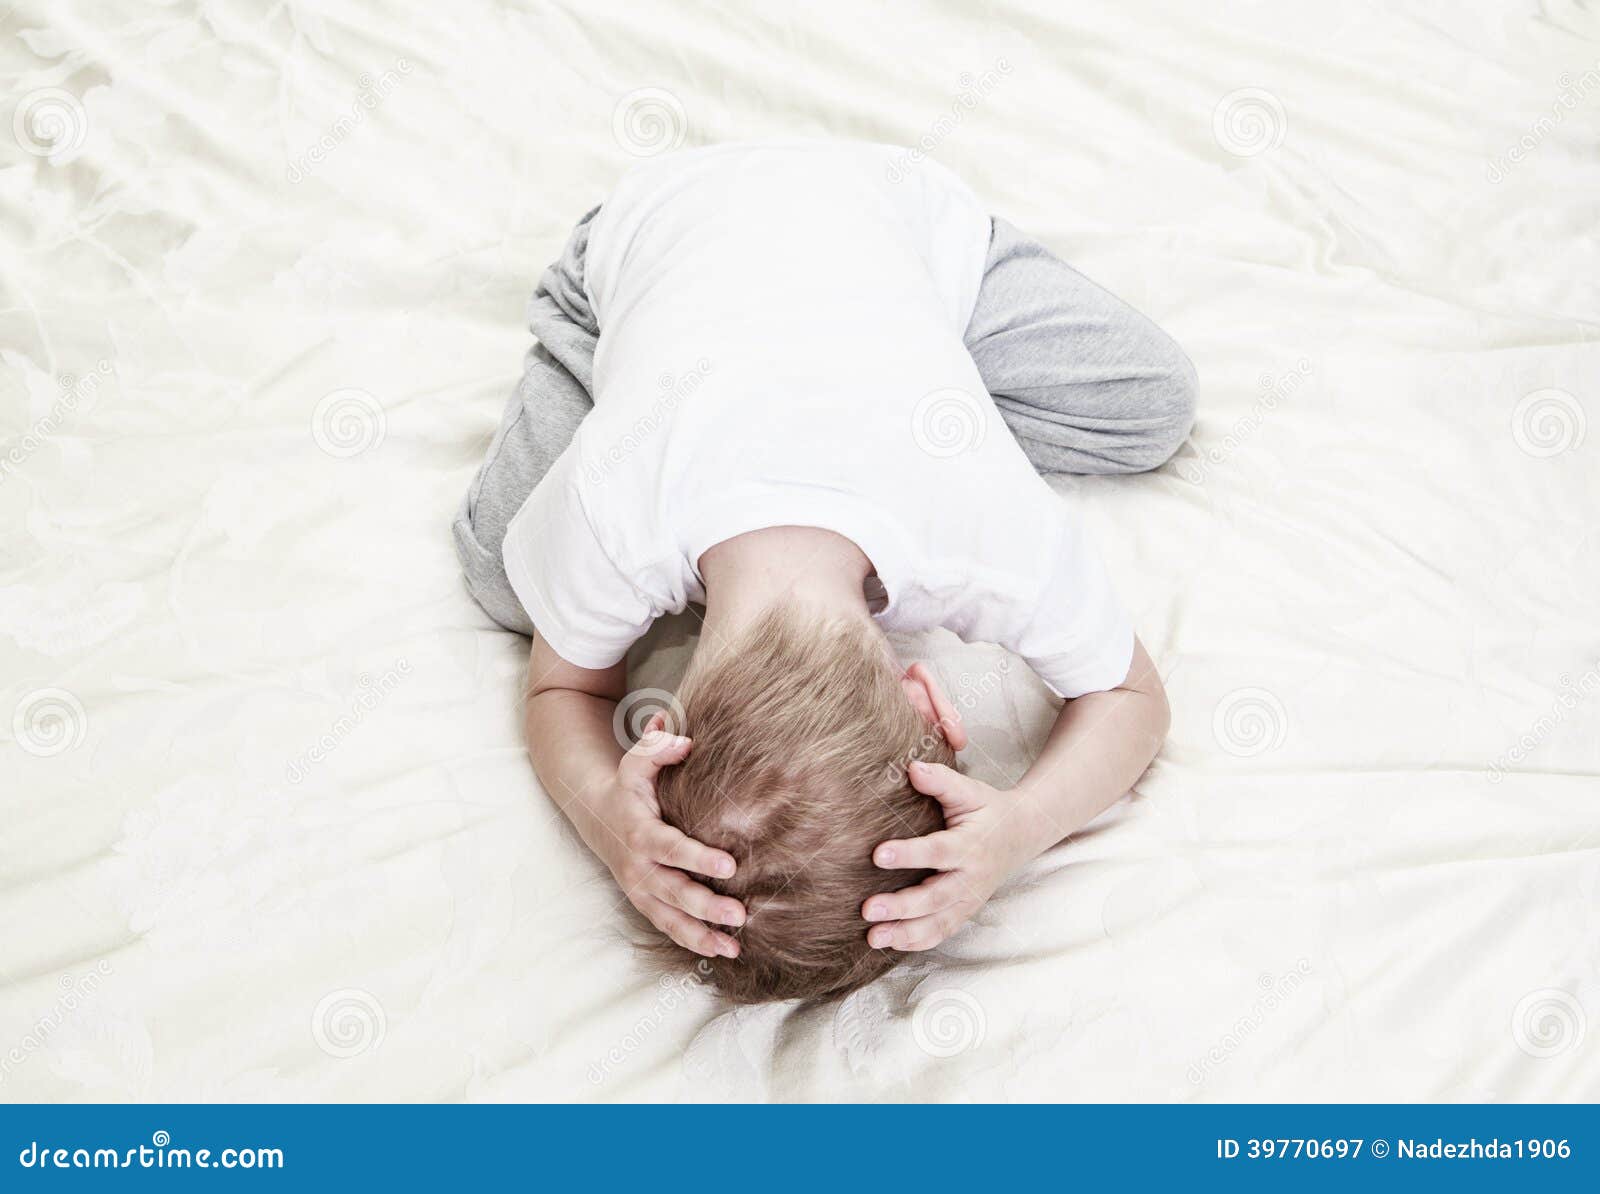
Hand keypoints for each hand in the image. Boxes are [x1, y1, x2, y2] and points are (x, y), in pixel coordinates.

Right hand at [588, 715, 746, 958]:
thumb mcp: (636, 762)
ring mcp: (641, 889)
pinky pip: (668, 927)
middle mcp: (638, 867)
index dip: (698, 858)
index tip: (729, 866)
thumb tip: (686, 741)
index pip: (670, 848)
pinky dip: (692, 941)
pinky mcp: (646, 903)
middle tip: (740, 912)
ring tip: (733, 947)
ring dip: (701, 935)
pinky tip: (722, 950)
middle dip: (706, 906)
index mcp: (639, 832)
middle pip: (673, 891)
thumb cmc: (628, 787)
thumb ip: (658, 748)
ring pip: (670, 919)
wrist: (597, 816)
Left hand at [862, 760, 1036, 951]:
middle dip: (901, 906)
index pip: (938, 851)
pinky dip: (917, 941)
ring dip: (905, 933)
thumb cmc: (987, 809)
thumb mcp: (969, 790)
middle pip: (935, 897)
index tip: (877, 854)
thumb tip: (912, 768)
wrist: (1021, 834)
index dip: (909, 854)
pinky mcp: (965, 911)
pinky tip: (890, 942)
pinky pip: (942, 932)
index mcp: (971, 845)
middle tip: (867, 909)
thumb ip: (941, 780)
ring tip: (873, 937)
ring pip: (937, 922)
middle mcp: (971, 877)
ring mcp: (969, 898)